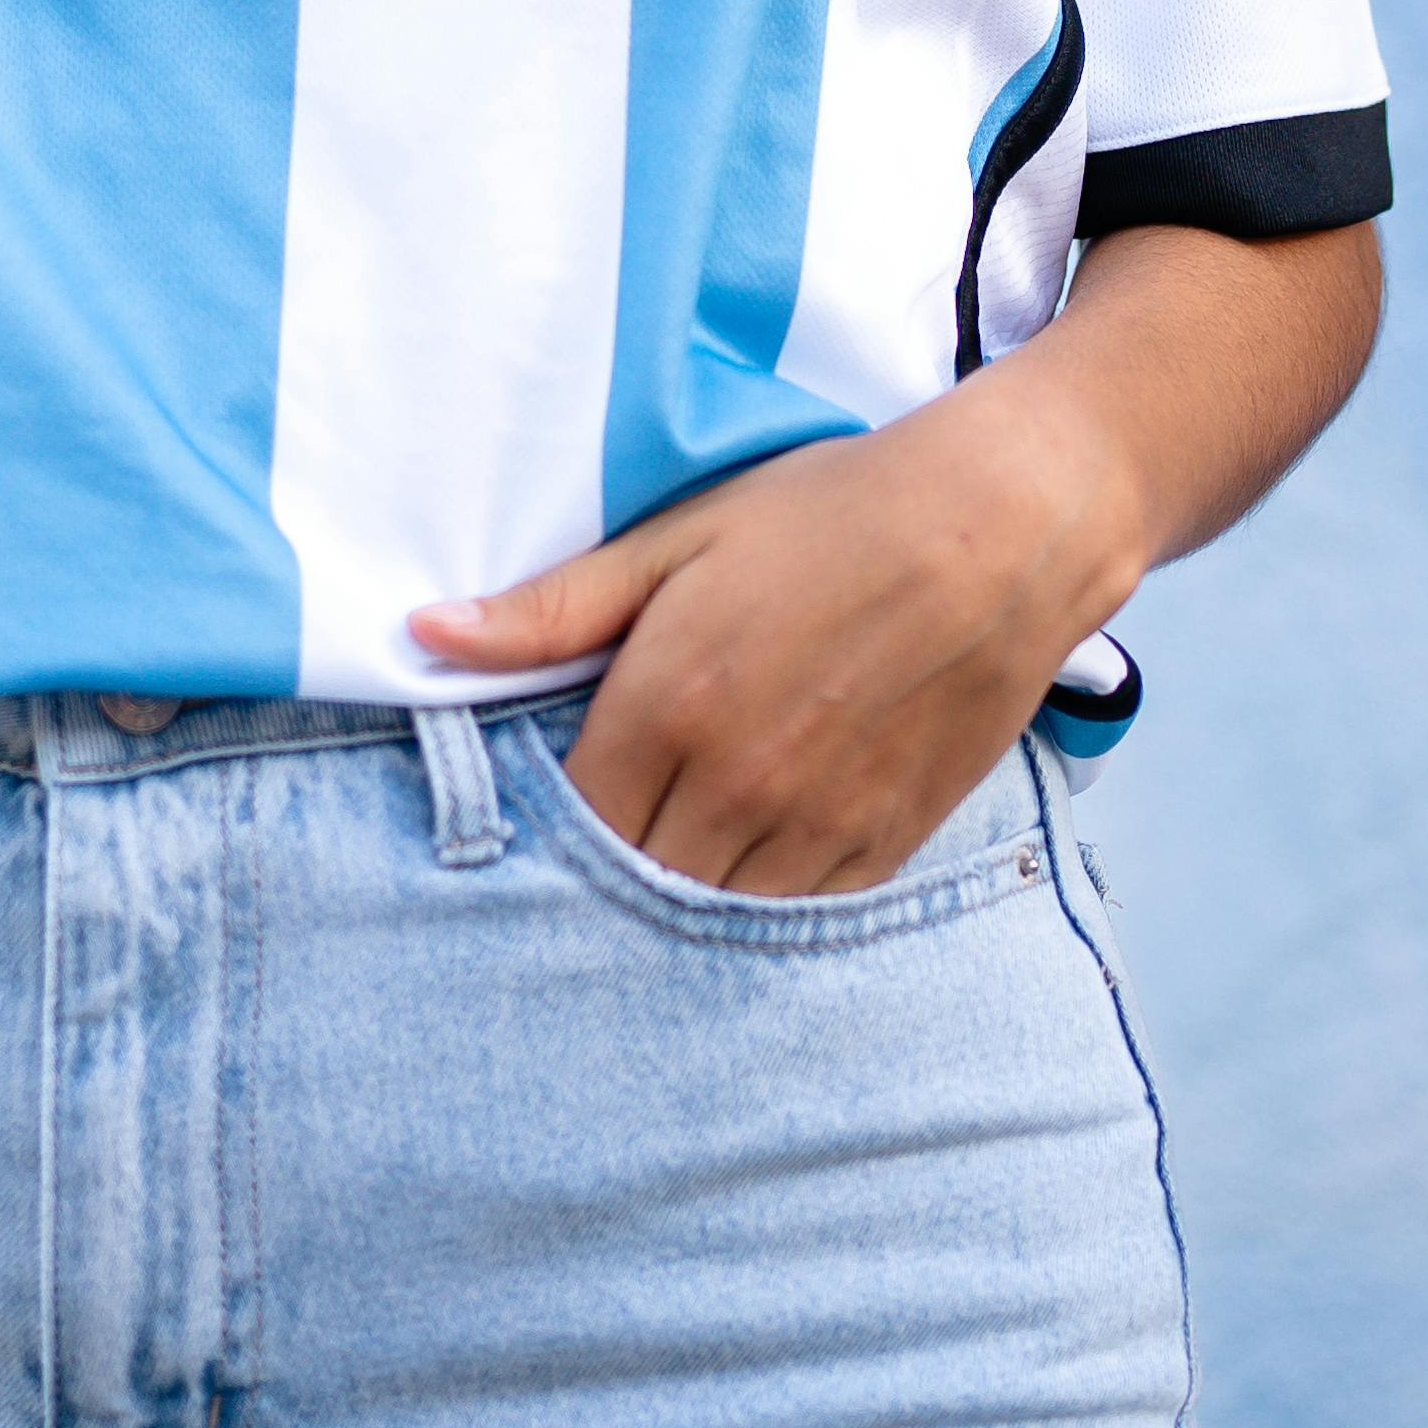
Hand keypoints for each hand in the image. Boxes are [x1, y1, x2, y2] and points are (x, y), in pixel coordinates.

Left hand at [411, 220, 1382, 889]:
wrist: (1005, 525)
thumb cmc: (833, 512)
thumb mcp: (679, 536)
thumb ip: (551, 607)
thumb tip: (423, 634)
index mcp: (669, 706)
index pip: (567, 827)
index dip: (541, 832)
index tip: (534, 813)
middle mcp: (737, 785)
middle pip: (631, 886)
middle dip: (601, 875)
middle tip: (592, 845)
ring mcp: (817, 823)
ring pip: (713, 915)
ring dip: (681, 893)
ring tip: (671, 848)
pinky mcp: (886, 842)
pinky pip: (797, 914)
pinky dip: (762, 900)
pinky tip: (748, 857)